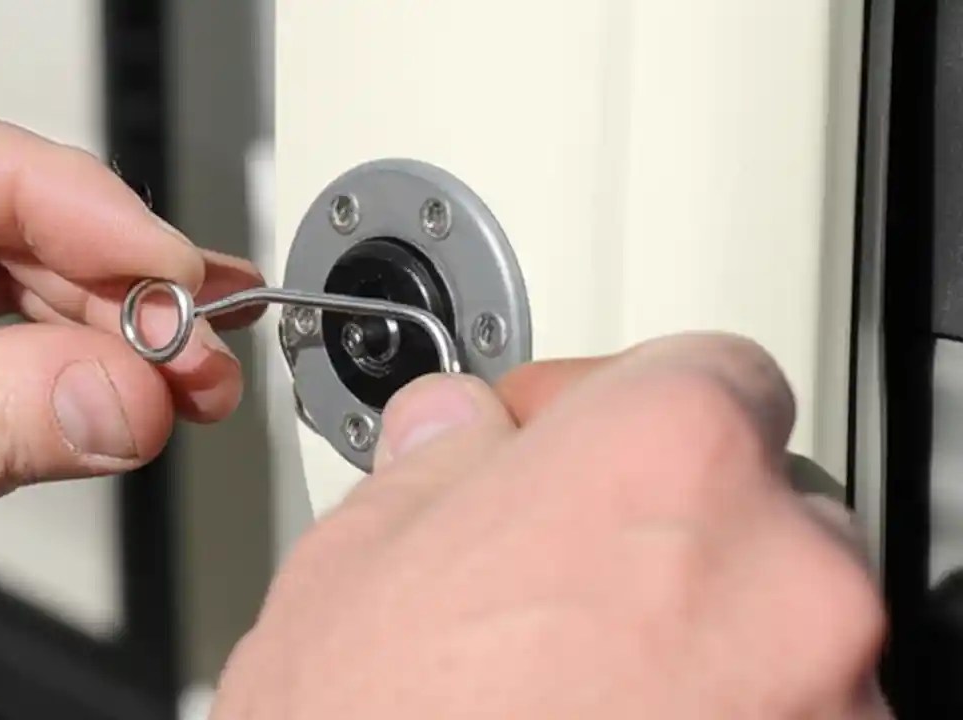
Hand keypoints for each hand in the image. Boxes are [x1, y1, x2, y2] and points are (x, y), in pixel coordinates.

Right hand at [214, 334, 888, 718]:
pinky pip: (788, 714)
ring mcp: (829, 703)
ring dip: (691, 630)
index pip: (703, 370)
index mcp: (664, 461)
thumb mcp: (350, 566)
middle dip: (654, 523)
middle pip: (749, 497)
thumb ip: (431, 466)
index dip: (610, 402)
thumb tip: (452, 428)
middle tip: (549, 572)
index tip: (556, 442)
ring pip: (776, 619)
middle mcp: (783, 575)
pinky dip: (718, 715)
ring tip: (568, 681)